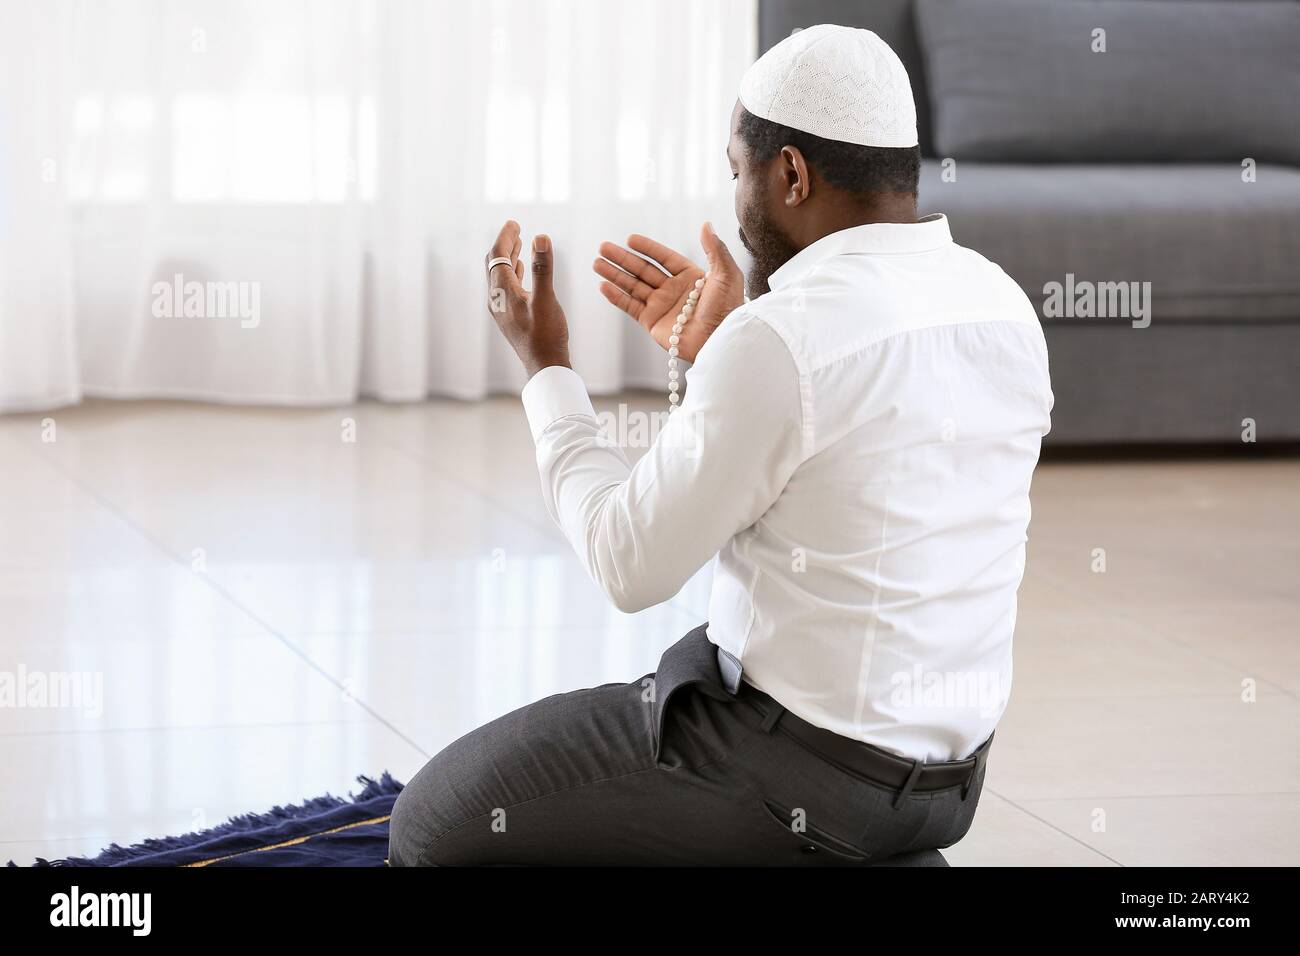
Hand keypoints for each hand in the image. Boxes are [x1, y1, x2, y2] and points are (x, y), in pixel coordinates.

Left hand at [485, 220, 570, 377]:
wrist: (544, 366)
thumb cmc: (546, 335)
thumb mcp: (546, 299)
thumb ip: (543, 268)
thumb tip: (541, 236)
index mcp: (502, 291)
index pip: (498, 256)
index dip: (505, 237)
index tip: (514, 222)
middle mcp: (497, 298)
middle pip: (495, 264)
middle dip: (504, 245)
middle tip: (515, 228)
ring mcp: (502, 308)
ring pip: (500, 276)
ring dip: (508, 258)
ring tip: (518, 243)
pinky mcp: (509, 316)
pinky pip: (506, 287)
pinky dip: (513, 273)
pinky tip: (521, 270)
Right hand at [593, 222, 743, 363]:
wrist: (719, 342)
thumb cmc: (727, 310)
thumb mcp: (727, 275)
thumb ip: (715, 249)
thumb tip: (706, 224)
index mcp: (691, 277)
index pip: (664, 258)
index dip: (647, 248)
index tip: (629, 239)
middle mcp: (674, 290)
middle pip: (643, 270)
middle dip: (622, 259)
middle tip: (603, 247)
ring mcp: (662, 307)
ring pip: (633, 286)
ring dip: (614, 274)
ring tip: (596, 263)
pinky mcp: (653, 323)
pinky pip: (631, 306)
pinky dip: (616, 297)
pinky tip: (603, 285)